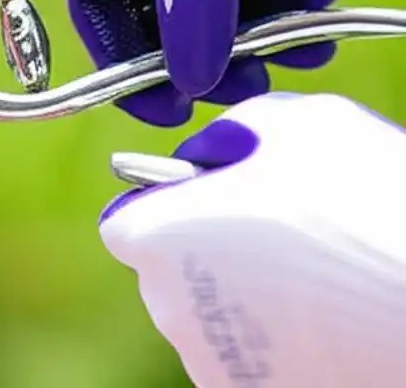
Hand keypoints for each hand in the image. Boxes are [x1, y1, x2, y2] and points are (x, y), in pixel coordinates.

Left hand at [100, 92, 405, 387]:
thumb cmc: (357, 197)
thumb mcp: (287, 122)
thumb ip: (225, 135)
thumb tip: (208, 155)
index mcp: (153, 236)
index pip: (126, 220)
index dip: (169, 204)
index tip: (215, 197)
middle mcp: (165, 306)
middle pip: (169, 271)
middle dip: (209, 249)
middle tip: (280, 232)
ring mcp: (210, 360)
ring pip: (211, 316)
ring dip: (246, 295)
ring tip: (316, 275)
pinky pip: (252, 356)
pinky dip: (280, 339)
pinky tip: (328, 316)